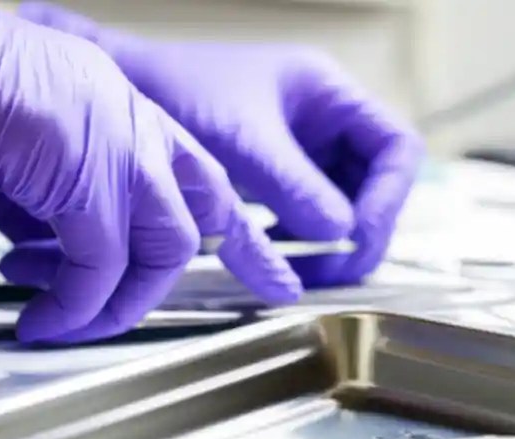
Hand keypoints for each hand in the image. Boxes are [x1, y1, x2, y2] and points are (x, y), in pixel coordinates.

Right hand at [0, 0, 301, 341]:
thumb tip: (54, 259)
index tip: (264, 276)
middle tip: (112, 321)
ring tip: (62, 325)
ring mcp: (101, 124)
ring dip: (118, 302)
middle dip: (165, 281)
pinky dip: (75, 305)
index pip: (192, 168)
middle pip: (197, 208)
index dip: (230, 230)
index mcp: (102, 95)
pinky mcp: (70, 154)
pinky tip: (36, 317)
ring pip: (163, 240)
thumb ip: (38, 205)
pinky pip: (101, 258)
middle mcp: (117, 104)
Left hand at [18, 2, 424, 287]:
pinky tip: (278, 259)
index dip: (388, 197)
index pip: (396, 148)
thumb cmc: (176, 93)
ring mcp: (297, 147)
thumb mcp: (243, 141)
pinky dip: (300, 240)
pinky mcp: (269, 174)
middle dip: (362, 231)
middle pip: (376, 184)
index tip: (356, 236)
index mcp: (328, 93)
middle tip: (332, 272)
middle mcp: (321, 119)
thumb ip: (294, 185)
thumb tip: (342, 233)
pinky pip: (304, 213)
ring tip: (306, 273)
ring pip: (342, 203)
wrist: (118, 89)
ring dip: (333, 242)